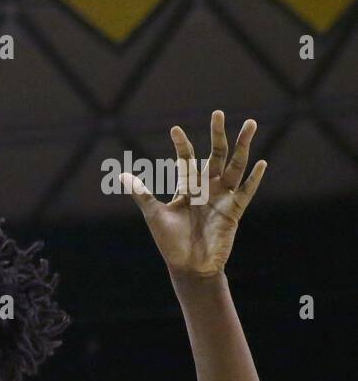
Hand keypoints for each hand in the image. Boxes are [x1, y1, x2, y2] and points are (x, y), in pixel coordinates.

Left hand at [123, 110, 266, 276]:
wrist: (188, 267)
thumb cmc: (171, 242)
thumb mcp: (154, 214)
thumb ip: (142, 193)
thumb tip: (120, 175)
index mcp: (188, 188)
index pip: (186, 160)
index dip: (181, 145)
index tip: (174, 129)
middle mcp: (207, 189)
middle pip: (215, 156)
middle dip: (217, 135)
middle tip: (218, 113)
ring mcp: (222, 198)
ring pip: (235, 166)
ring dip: (242, 146)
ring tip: (250, 125)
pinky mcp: (234, 211)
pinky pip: (245, 192)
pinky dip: (254, 179)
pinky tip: (261, 163)